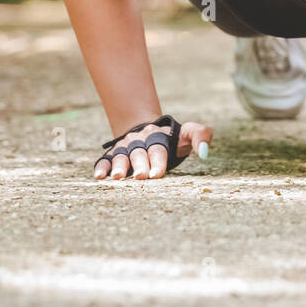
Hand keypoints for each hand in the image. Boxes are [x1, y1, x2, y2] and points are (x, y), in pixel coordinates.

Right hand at [93, 119, 213, 179]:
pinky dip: (102, 167)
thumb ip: (201, 137)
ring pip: (121, 155)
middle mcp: (140, 140)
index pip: (159, 148)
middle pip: (139, 152)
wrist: (151, 129)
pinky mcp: (114, 154)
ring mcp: (125, 147)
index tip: (157, 174)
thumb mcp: (189, 133)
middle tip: (140, 177)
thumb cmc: (174, 138)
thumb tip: (205, 152)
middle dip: (139, 164)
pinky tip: (100, 177)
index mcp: (158, 136)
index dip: (158, 160)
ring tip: (118, 177)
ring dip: (119, 165)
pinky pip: (106, 159)